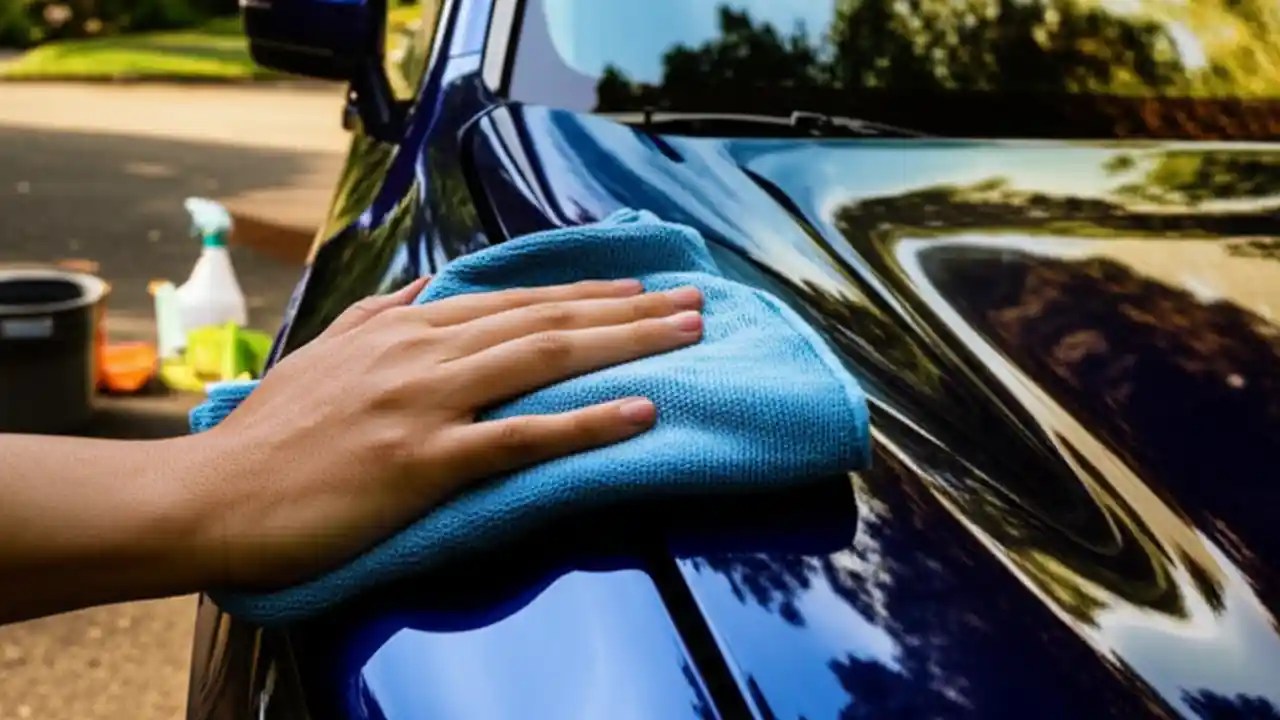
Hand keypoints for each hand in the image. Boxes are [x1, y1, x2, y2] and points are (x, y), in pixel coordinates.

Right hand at [185, 277, 703, 588]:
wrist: (213, 495)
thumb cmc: (270, 433)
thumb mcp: (326, 351)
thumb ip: (383, 314)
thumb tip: (431, 284)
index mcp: (404, 329)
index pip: (514, 299)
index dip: (584, 291)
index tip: (638, 286)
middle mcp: (424, 353)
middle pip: (546, 321)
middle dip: (629, 309)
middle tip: (696, 303)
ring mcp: (425, 405)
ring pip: (544, 361)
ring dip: (626, 346)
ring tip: (689, 337)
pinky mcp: (423, 464)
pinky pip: (521, 438)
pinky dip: (586, 424)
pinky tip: (640, 413)